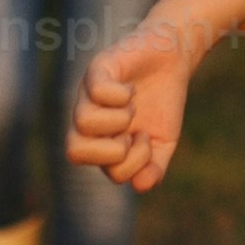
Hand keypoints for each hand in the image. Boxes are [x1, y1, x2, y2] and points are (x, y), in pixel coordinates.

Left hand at [69, 25, 199, 189]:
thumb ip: (154, 168)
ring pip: (84, 122)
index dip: (135, 163)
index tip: (148, 139)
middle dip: (114, 151)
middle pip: (74, 152)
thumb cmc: (161, 102)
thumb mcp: (163, 142)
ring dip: (119, 120)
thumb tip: (140, 186)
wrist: (171, 59)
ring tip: (132, 108)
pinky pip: (98, 91)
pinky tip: (130, 89)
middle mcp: (87, 120)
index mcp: (100, 143)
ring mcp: (88, 94)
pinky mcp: (98, 68)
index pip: (108, 172)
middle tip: (134, 133)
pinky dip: (121, 95)